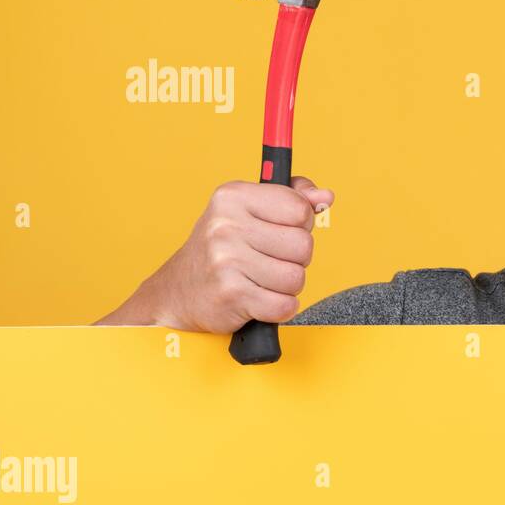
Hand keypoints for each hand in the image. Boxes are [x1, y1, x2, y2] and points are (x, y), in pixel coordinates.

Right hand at [94, 176, 333, 331]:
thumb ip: (293, 198)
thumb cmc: (223, 248)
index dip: (301, 224)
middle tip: (268, 260)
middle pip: (304, 246)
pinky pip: (285, 305)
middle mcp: (226, 225)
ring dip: (286, 286)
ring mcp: (226, 260)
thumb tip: (325, 196)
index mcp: (233, 196)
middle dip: (295, 259)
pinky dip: (278, 308)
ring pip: (296, 278)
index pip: (301, 209)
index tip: (281, 230)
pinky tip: (258, 299)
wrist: (179, 292)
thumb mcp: (251, 210)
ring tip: (260, 280)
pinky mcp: (231, 294)